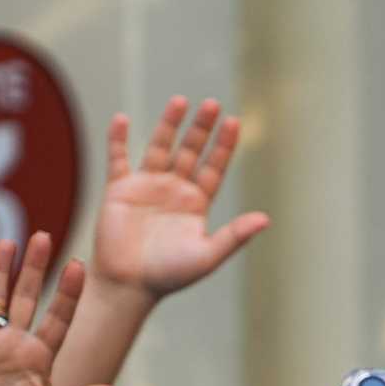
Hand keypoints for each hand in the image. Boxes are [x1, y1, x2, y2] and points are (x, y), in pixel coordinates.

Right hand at [88, 99, 270, 297]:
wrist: (128, 284)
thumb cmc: (169, 275)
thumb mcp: (207, 255)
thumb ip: (234, 236)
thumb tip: (266, 219)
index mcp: (196, 204)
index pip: (214, 167)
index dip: (224, 146)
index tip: (233, 121)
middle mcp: (174, 191)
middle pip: (190, 151)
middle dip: (201, 128)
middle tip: (212, 104)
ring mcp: (147, 187)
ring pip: (160, 147)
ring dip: (169, 124)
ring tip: (181, 101)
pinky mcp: (120, 189)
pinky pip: (119, 159)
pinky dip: (119, 139)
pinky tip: (123, 119)